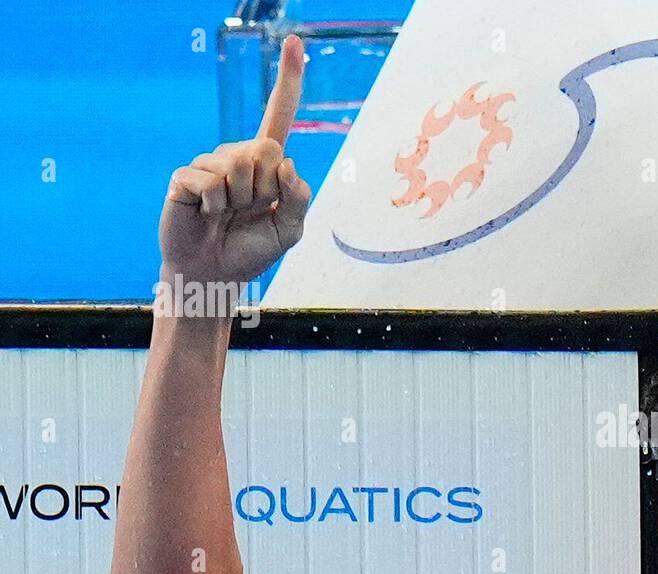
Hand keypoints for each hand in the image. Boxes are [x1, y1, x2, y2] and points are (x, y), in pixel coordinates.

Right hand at [159, 35, 311, 284]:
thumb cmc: (252, 250)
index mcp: (267, 165)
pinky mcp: (186, 177)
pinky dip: (215, 205)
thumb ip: (299, 197)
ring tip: (227, 214)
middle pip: (267, 149)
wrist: (215, 275)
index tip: (297, 43)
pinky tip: (208, 214)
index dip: (289, 81)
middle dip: (266, 188)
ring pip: (240, 165)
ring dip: (241, 200)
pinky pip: (211, 181)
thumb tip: (285, 162)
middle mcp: (238, 156)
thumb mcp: (290, 229)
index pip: (279, 116)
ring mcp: (210, 164)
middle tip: (250, 211)